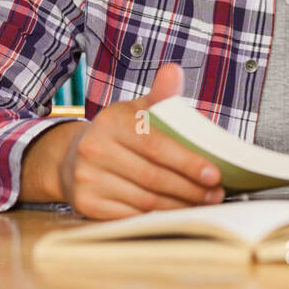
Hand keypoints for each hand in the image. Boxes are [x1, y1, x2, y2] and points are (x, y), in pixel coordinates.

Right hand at [59, 63, 225, 218]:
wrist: (73, 158)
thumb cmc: (119, 133)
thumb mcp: (136, 110)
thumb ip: (160, 95)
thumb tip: (174, 71)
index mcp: (112, 121)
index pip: (156, 145)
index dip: (187, 162)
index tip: (214, 174)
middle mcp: (95, 148)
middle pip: (152, 176)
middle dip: (189, 188)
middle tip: (215, 194)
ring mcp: (87, 177)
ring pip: (144, 200)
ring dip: (178, 206)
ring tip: (202, 203)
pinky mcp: (85, 203)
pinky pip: (130, 216)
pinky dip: (157, 217)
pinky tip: (176, 214)